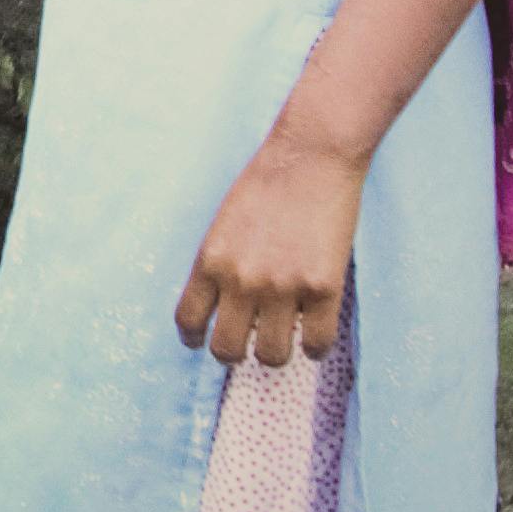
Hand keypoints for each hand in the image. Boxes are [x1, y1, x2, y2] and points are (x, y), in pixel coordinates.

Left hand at [175, 130, 365, 370]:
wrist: (311, 155)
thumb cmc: (267, 182)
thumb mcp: (225, 223)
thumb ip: (222, 263)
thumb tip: (227, 306)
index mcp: (210, 261)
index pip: (189, 320)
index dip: (194, 339)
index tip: (201, 341)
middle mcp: (241, 280)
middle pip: (226, 350)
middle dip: (235, 352)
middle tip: (249, 341)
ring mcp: (282, 287)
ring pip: (272, 355)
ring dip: (276, 351)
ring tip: (285, 335)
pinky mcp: (323, 288)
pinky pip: (317, 343)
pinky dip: (315, 346)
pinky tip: (315, 333)